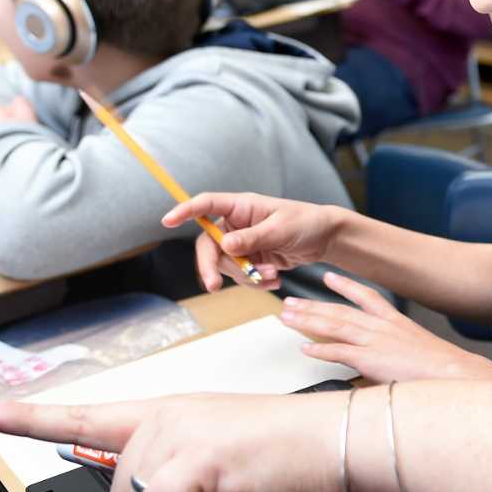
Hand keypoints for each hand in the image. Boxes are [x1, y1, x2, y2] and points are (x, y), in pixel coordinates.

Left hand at [0, 390, 344, 491]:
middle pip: (118, 491)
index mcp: (169, 412)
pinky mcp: (195, 455)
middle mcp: (165, 414)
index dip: (33, 418)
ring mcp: (177, 430)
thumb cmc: (292, 456)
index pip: (89, 417)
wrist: (339, 442)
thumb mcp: (219, 481)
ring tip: (232, 490)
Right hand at [164, 192, 346, 291]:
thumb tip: (225, 245)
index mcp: (241, 207)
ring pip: (226, 266)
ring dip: (246, 276)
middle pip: (208, 246)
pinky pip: (241, 276)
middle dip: (211, 267)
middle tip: (213, 287)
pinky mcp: (250, 259)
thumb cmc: (305, 223)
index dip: (185, 211)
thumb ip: (253, 238)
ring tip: (272, 274)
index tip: (167, 221)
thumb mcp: (281, 230)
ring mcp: (242, 243)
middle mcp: (236, 224)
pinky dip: (255, 282)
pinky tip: (275, 279)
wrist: (324, 239)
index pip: (206, 205)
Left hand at [280, 271, 491, 382]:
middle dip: (312, 305)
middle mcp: (382, 327)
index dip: (345, 286)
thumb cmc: (442, 369)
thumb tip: (383, 364)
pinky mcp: (370, 359)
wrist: (454, 374)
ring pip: (334, 326)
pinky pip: (338, 352)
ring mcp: (375, 341)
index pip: (366, 296)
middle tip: (290, 302)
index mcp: (395, 321)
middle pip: (340, 311)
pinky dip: (320, 350)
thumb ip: (396, 353)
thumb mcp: (417, 353)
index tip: (329, 277)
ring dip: (307, 322)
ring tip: (287, 318)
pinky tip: (304, 349)